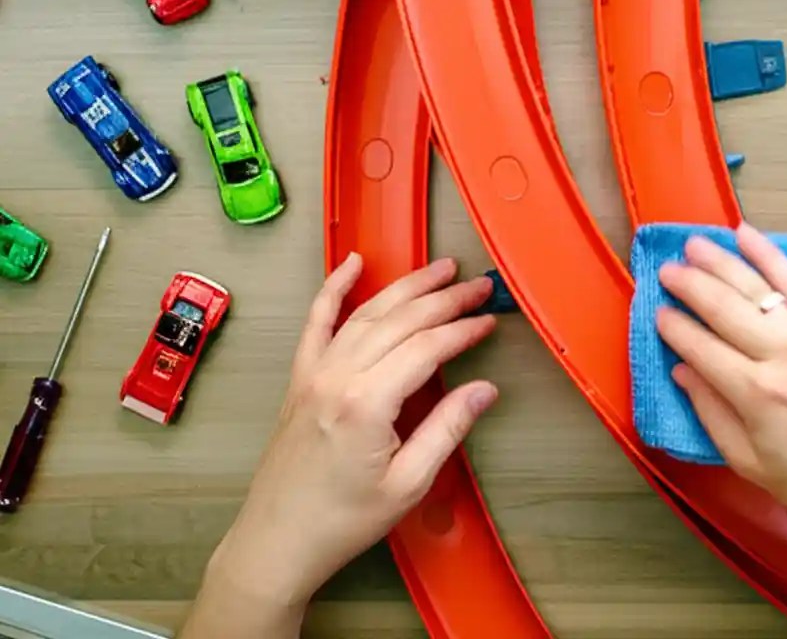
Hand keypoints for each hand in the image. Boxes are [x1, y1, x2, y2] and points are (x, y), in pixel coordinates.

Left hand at [206, 254, 498, 609]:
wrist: (278, 540)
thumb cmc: (343, 521)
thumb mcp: (408, 484)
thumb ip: (446, 430)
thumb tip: (484, 391)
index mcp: (367, 404)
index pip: (426, 348)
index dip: (462, 330)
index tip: (490, 320)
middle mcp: (337, 377)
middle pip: (400, 321)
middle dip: (444, 299)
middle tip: (478, 286)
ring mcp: (314, 374)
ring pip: (365, 314)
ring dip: (405, 287)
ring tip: (439, 270)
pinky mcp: (300, 379)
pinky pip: (317, 322)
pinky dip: (333, 289)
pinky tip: (352, 265)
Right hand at [656, 224, 786, 539]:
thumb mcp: (755, 466)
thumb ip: (714, 415)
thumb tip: (683, 371)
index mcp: (758, 393)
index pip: (701, 346)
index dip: (674, 326)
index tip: (657, 310)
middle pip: (730, 305)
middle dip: (693, 281)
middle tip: (670, 265)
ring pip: (770, 285)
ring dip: (732, 259)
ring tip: (705, 241)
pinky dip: (786, 265)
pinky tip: (763, 245)